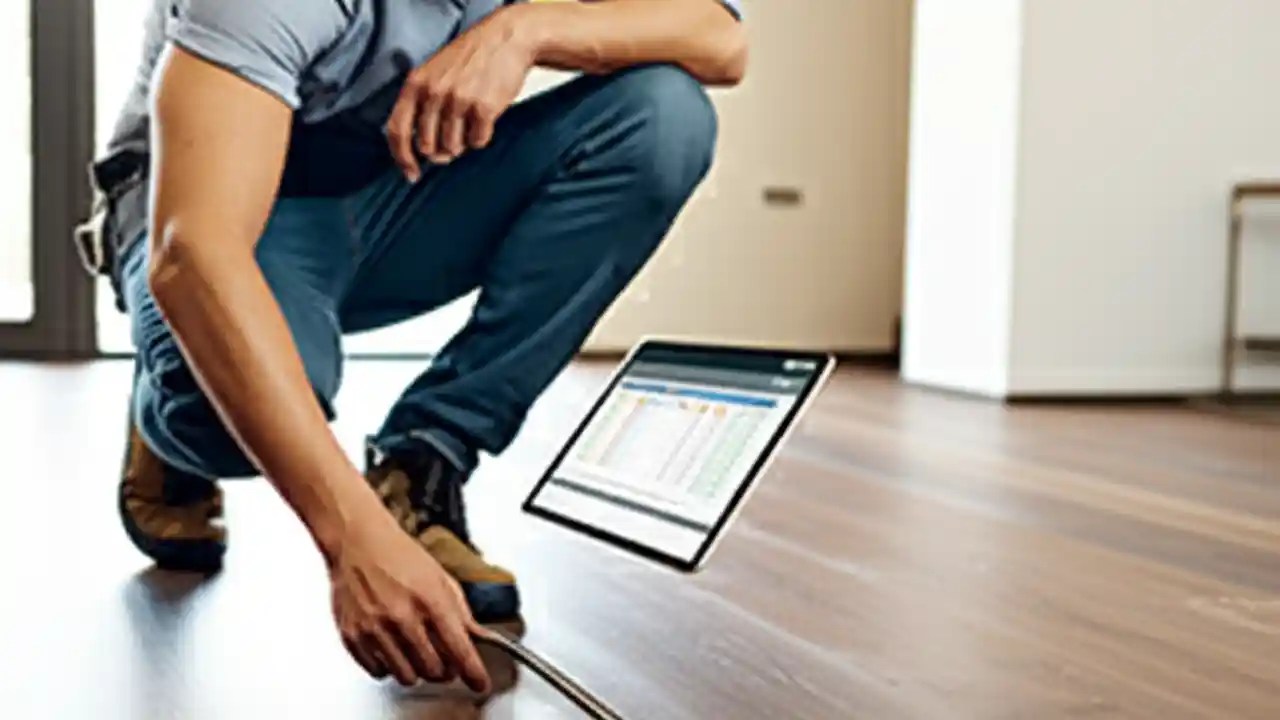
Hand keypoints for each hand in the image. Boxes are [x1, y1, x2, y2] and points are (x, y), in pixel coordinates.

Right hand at [330, 508, 490, 691]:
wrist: (358, 541)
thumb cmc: (399, 554)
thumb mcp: (441, 578)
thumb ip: (460, 611)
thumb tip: (477, 637)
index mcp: (430, 600)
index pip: (460, 650)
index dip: (474, 673)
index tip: (479, 682)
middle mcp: (402, 617)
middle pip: (434, 670)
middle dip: (446, 670)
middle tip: (447, 662)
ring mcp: (375, 629)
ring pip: (407, 676)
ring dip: (418, 671)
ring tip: (419, 655)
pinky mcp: (353, 636)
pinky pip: (378, 671)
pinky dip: (390, 667)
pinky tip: (394, 651)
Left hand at [385, 7, 538, 180]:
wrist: (506, 39)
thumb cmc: (470, 59)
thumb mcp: (434, 73)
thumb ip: (422, 105)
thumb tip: (424, 152)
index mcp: (416, 84)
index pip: (397, 130)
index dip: (402, 158)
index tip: (411, 174)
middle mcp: (433, 93)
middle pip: (428, 146)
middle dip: (441, 150)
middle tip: (455, 139)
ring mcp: (458, 100)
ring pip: (453, 147)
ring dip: (463, 142)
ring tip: (471, 120)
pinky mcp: (483, 108)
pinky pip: (477, 141)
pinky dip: (482, 136)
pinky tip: (486, 118)